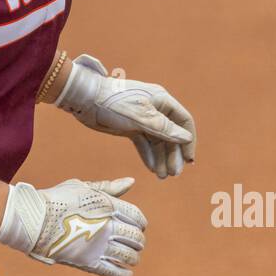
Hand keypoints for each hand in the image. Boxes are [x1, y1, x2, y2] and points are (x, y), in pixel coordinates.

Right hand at [0, 177, 146, 275]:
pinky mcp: (88, 262)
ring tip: (132, 257)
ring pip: (128, 255)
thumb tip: (131, 181)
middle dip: (138, 241)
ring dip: (133, 257)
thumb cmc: (57, 198)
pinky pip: (113, 271)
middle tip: (136, 243)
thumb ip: (109, 187)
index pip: (137, 217)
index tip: (139, 226)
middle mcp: (107, 225)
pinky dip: (124, 274)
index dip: (141, 223)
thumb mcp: (84, 187)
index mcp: (107, 205)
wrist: (34, 219)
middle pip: (135, 237)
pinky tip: (127, 273)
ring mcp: (98, 245)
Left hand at [54, 54, 195, 178]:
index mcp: (162, 100)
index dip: (189, 141)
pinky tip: (152, 169)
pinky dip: (148, 155)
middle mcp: (155, 109)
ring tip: (163, 176)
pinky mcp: (131, 127)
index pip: (183, 121)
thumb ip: (164, 129)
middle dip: (173, 154)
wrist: (85, 99)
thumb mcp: (141, 117)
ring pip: (157, 141)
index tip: (189, 160)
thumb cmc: (114, 103)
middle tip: (174, 174)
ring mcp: (143, 118)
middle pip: (171, 134)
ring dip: (161, 157)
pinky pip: (144, 143)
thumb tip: (186, 137)